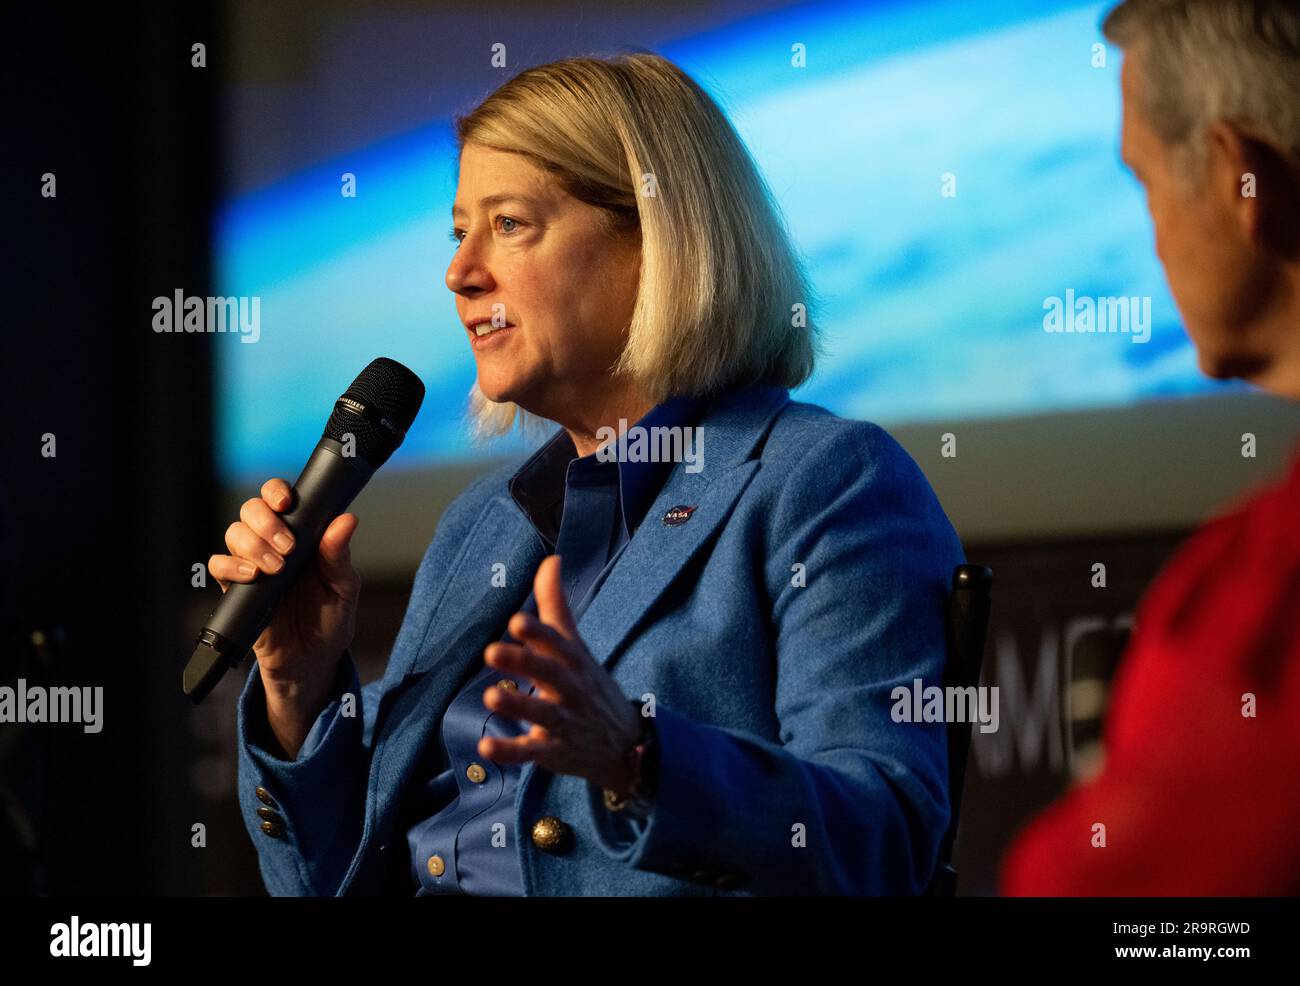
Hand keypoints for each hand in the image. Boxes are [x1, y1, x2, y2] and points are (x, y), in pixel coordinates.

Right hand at [207, 477, 360, 757]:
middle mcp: (273, 543)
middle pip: (251, 509)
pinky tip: (253, 577)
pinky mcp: (236, 589)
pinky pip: (219, 565)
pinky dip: (232, 566)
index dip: (276, 491)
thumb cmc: (330, 619)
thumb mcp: (344, 588)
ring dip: (253, 544)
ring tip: (277, 568)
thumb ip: (340, 555)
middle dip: (265, 520)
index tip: (287, 503)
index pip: (280, 498)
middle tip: (288, 545)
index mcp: (301, 534)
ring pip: (234, 532)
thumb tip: (346, 520)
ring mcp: (252, 564)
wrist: (311, 661)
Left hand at [479, 555, 643, 794]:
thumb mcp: (575, 645)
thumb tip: (551, 559)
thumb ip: (556, 605)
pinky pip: (531, 752)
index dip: (538, 633)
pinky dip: (510, 752)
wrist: (627, 743)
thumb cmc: (589, 684)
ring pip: (542, 713)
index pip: (557, 643)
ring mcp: (564, 721)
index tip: (517, 621)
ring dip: (518, 706)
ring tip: (491, 697)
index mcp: (573, 661)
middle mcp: (570, 689)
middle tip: (492, 652)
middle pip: (549, 673)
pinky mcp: (553, 750)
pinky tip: (485, 747)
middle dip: (524, 662)